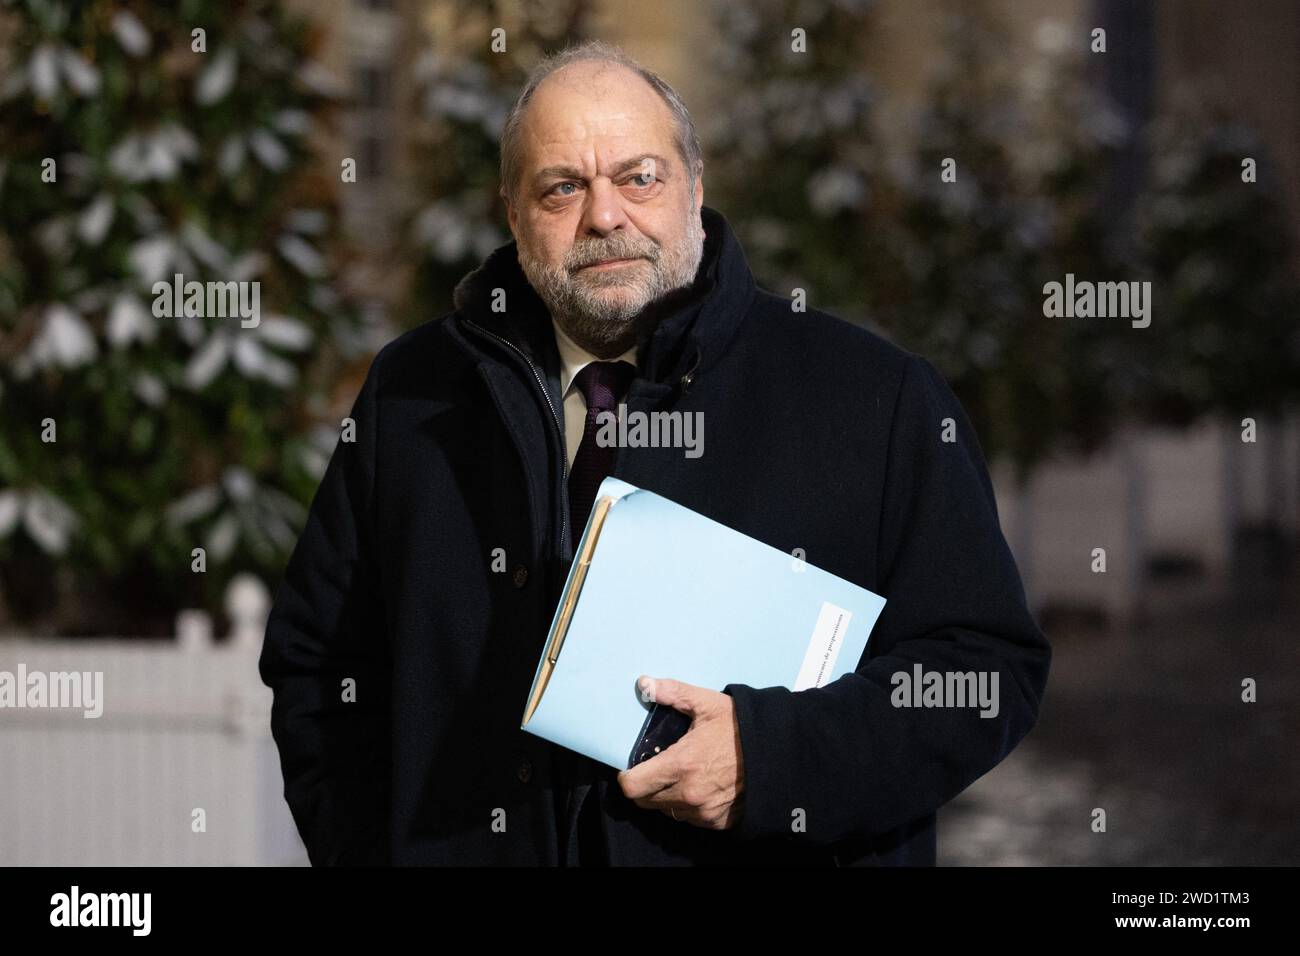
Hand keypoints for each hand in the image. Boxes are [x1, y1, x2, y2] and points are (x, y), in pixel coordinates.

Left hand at [616, 676, 745, 829]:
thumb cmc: (741, 727)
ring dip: (667, 797)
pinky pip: (691, 819)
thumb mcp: (707, 703)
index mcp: (680, 764)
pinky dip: (690, 806)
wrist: (779, 752)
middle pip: (646, 801)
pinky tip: (701, 786)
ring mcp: (704, 811)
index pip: (632, 786)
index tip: (632, 767)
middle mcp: (689, 794)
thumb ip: (672, 693)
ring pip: (668, 811)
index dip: (627, 777)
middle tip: (656, 768)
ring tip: (682, 775)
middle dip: (645, 786)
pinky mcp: (718, 821)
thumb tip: (643, 684)